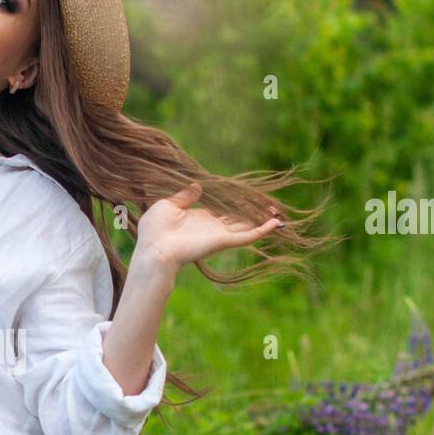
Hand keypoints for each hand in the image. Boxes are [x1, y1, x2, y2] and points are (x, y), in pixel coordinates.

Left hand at [135, 181, 283, 274]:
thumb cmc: (155, 228)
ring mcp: (218, 235)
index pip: (220, 211)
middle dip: (252, 213)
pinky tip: (276, 223)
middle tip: (269, 207)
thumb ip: (184, 196)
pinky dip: (263, 230)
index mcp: (198, 218)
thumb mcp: (168, 205)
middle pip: (237, 219)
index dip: (233, 205)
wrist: (155, 248)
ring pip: (246, 227)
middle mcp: (211, 227)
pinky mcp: (223, 241)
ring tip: (277, 213)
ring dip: (262, 220)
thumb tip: (197, 186)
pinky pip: (247, 236)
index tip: (245, 198)